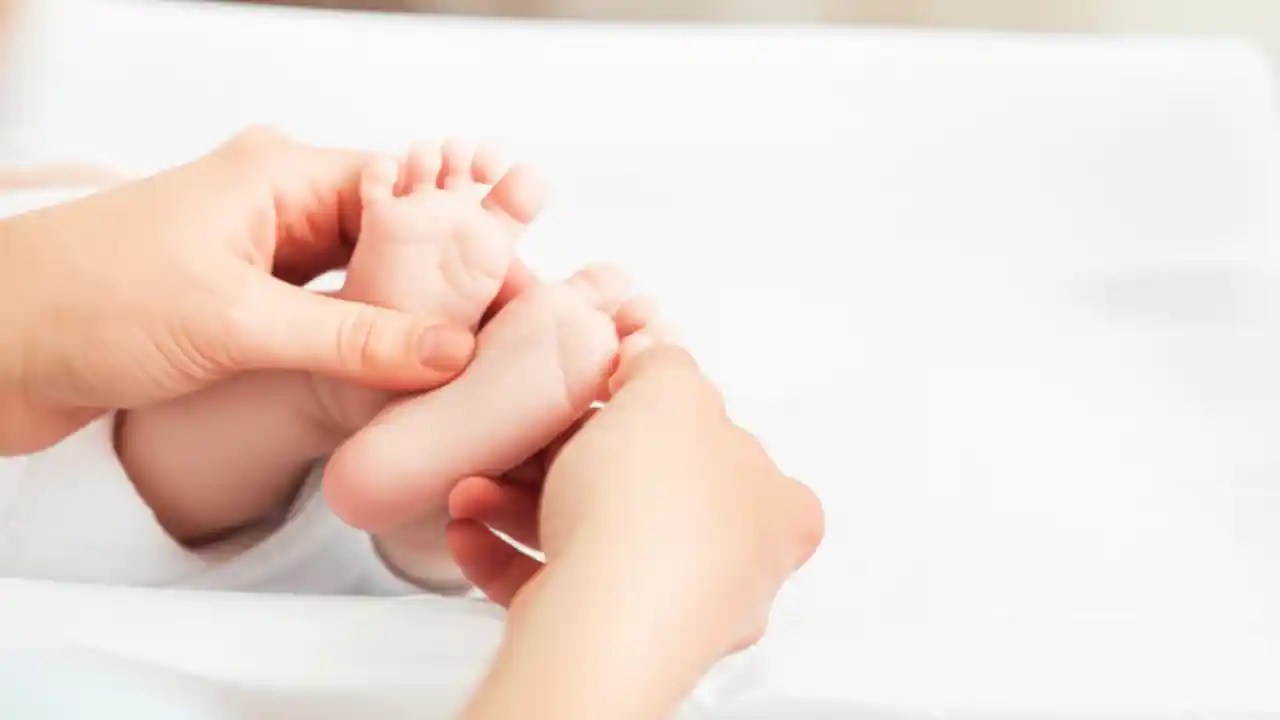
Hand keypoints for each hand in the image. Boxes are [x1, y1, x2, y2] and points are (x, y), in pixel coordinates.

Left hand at [0, 128, 474, 453]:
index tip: (522, 281)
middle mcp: (275, 206)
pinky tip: (400, 368)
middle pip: (394, 233)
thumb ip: (351, 339)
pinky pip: (328, 313)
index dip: (472, 232)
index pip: (406, 190)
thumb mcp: (236, 322)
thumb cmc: (85, 303)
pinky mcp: (242, 303)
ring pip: (363, 276)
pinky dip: (364, 338)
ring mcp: (259, 255)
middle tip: (511, 326)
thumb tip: (449, 350)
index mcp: (277, 175)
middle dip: (452, 276)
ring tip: (471, 350)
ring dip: (409, 312)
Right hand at [449, 343, 823, 711]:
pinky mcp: (615, 642)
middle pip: (645, 490)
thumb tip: (650, 358)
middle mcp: (737, 565)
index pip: (724, 442)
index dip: (657, 410)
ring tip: (477, 485)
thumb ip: (663, 363)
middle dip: (567, 457)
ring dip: (523, 502)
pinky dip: (511, 554)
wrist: (605, 624)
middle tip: (525, 438)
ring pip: (593, 537)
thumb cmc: (655, 509)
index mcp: (776, 506)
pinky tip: (471, 528)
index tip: (602, 394)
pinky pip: (558, 587)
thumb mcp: (670, 388)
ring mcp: (676, 609)